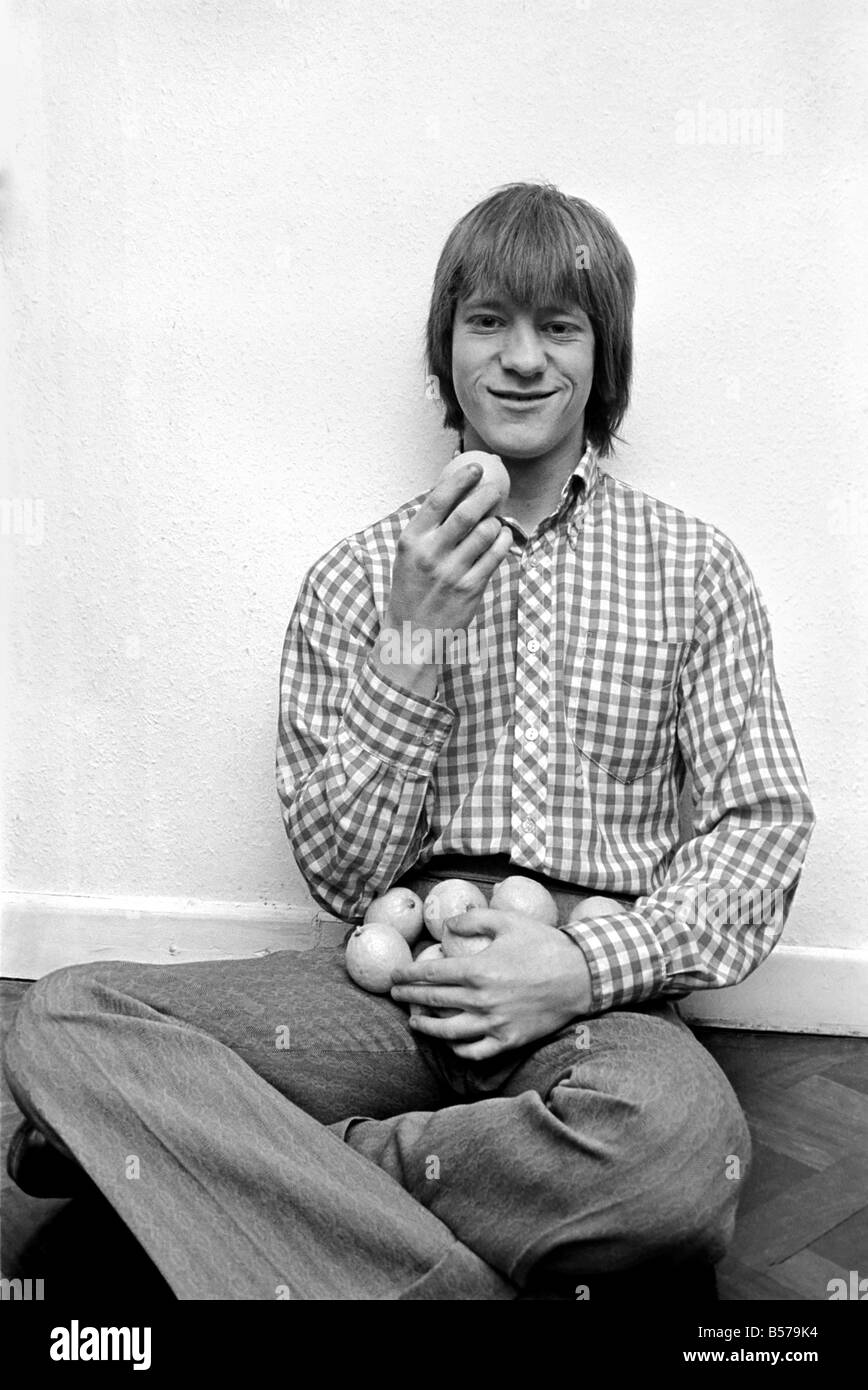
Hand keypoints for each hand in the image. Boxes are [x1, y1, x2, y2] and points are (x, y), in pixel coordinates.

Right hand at [383, 463, 512, 638]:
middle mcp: (431, 554)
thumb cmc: (412, 589)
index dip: (460, 479)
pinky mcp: (471, 588)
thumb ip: (428, 526)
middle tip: (495, 488)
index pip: (437, 500)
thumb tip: (453, 489)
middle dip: (486, 494)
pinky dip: (503, 540)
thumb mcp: (408, 555)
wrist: (412, 634)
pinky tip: (502, 537)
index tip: (475, 467)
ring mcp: (452, 572)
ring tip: (495, 520)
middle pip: (467, 512)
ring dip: (496, 520)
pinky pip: (496, 555)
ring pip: (486, 532)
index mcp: (411, 540)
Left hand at [390, 909, 593, 1060]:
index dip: (407, 975)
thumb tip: (446, 924)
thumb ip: (473, 919)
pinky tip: (449, 1040)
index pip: (430, 974)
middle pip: (433, 1001)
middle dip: (408, 997)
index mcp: (478, 969)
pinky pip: (475, 1051)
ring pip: (448, 1032)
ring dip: (426, 1026)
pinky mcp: (509, 1040)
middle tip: (395, 993)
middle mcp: (481, 1000)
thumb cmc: (544, 944)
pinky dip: (456, 1048)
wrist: (580, 975)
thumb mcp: (508, 921)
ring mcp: (494, 1023)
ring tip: (414, 1020)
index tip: (395, 975)